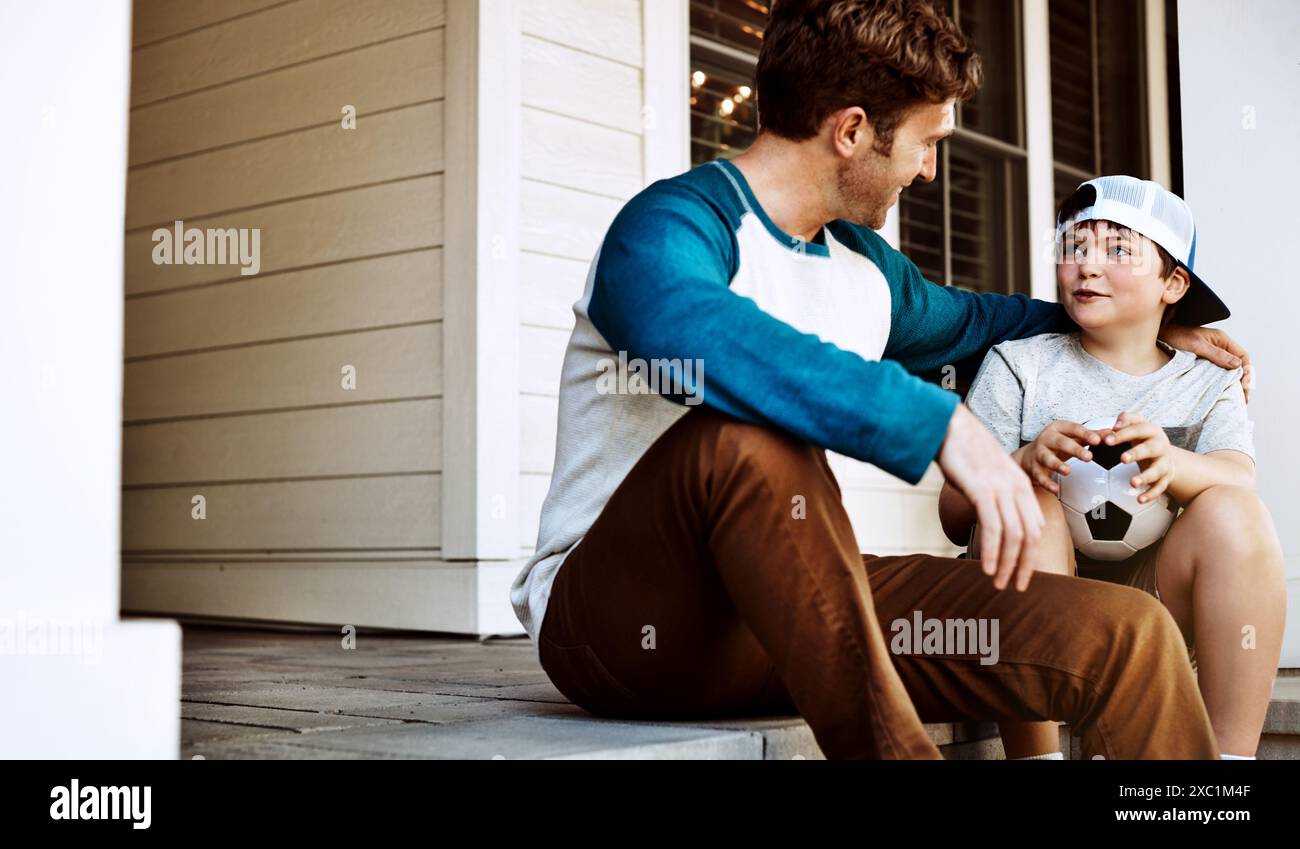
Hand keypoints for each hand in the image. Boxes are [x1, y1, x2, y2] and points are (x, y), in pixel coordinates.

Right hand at [938, 404, 1044, 591]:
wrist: (949, 425)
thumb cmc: (963, 451)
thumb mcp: (988, 474)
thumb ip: (996, 495)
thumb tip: (991, 517)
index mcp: (1021, 484)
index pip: (1035, 527)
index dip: (1031, 554)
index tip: (1021, 573)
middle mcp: (1017, 488)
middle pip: (1030, 535)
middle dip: (1024, 565)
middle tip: (1015, 587)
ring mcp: (1001, 489)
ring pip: (1014, 535)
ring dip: (1007, 564)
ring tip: (998, 583)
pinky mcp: (982, 490)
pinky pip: (993, 527)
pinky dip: (992, 551)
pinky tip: (986, 567)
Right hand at [1019, 419, 1101, 493]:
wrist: (1029, 455)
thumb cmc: (1056, 444)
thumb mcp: (1073, 437)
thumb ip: (1093, 435)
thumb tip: (1114, 434)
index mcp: (1059, 428)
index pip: (1074, 429)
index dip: (1086, 434)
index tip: (1098, 440)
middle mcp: (1047, 439)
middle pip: (1061, 443)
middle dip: (1074, 449)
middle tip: (1088, 457)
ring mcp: (1039, 454)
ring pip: (1047, 458)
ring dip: (1057, 465)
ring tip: (1067, 471)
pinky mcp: (1034, 468)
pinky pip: (1040, 477)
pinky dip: (1047, 483)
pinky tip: (1055, 489)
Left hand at [1100, 412, 1174, 503]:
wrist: (1164, 452)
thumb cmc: (1142, 437)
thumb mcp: (1135, 424)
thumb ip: (1124, 420)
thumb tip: (1113, 428)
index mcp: (1152, 430)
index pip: (1139, 429)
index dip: (1123, 434)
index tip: (1107, 440)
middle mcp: (1161, 446)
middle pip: (1151, 448)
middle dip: (1137, 453)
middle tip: (1122, 459)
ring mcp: (1165, 462)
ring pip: (1158, 470)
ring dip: (1146, 477)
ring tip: (1132, 483)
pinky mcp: (1166, 477)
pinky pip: (1160, 487)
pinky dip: (1151, 494)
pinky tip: (1140, 499)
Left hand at [1159, 324, 1252, 403]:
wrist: (1158, 334)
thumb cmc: (1175, 335)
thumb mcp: (1196, 345)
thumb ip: (1216, 354)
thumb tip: (1238, 366)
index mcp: (1222, 340)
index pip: (1243, 357)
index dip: (1248, 372)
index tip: (1245, 387)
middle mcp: (1220, 348)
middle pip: (1238, 366)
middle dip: (1243, 383)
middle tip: (1243, 401)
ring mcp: (1211, 356)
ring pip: (1228, 372)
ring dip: (1233, 385)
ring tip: (1235, 402)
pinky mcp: (1202, 363)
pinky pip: (1216, 374)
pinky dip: (1221, 384)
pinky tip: (1220, 396)